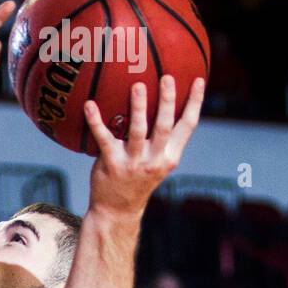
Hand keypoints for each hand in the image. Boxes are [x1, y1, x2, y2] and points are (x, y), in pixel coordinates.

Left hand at [84, 75, 204, 217]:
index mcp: (170, 156)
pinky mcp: (111, 164)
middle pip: (165, 125)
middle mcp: (155, 159)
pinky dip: (96, 121)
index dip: (195, 103)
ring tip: (138, 85)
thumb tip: (162, 107)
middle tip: (167, 77)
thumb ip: (161, 141)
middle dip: (168, 100)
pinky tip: (89, 105)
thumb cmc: (137, 180)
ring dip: (138, 107)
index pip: (188, 126)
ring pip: (138, 130)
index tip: (199, 80)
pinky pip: (103, 138)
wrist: (117, 210)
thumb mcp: (156, 163)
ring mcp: (133, 162)